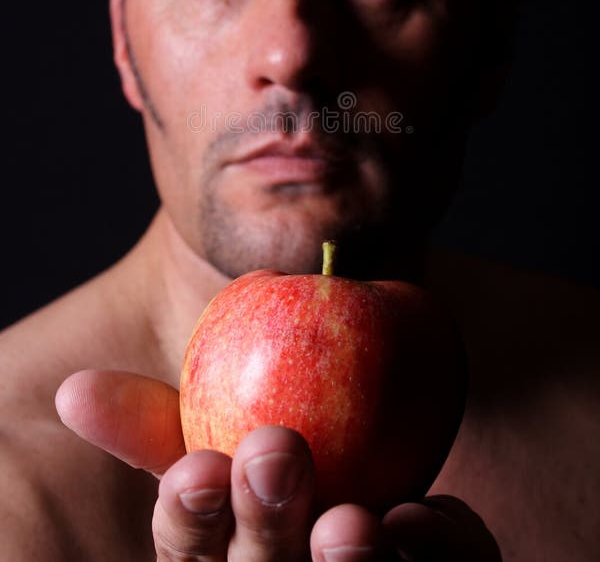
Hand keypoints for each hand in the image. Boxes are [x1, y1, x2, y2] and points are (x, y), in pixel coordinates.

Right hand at [56, 370, 500, 559]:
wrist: (385, 495)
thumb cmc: (284, 470)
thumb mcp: (219, 445)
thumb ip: (156, 426)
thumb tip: (73, 391)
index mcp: (226, 555)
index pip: (191, 556)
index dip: (190, 521)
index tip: (199, 468)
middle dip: (264, 526)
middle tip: (275, 452)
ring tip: (350, 519)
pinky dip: (437, 554)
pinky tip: (423, 517)